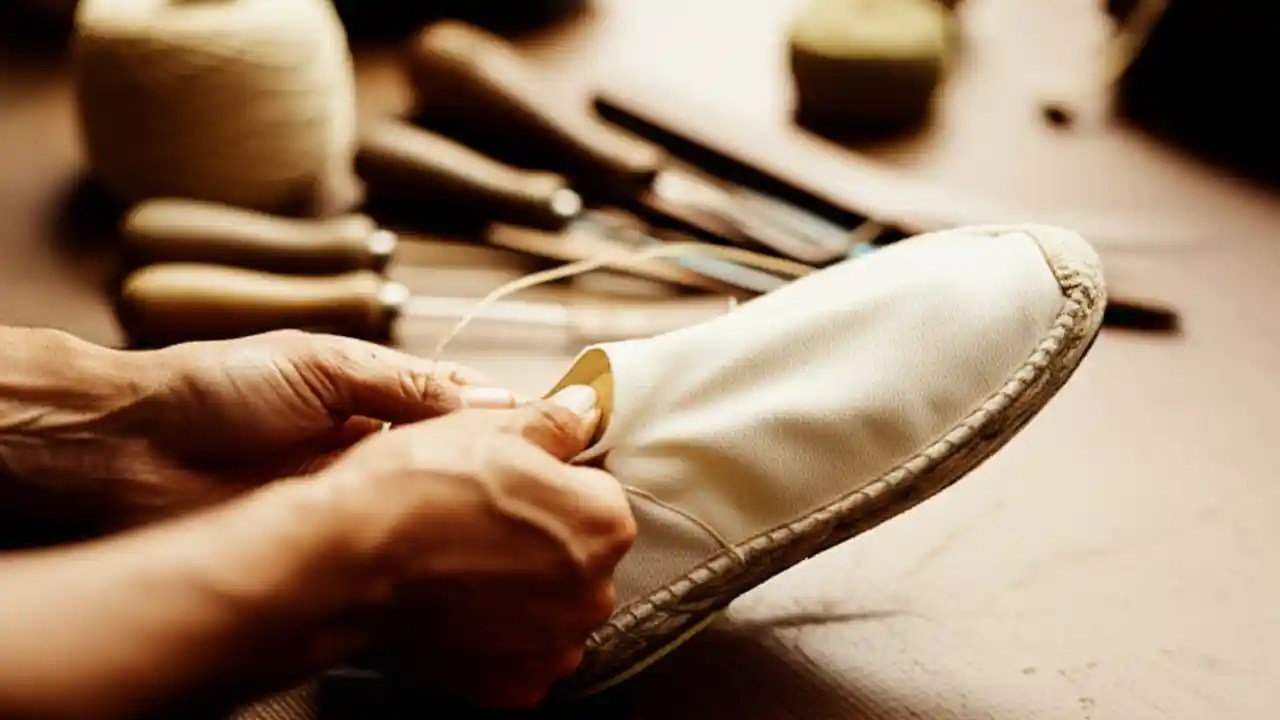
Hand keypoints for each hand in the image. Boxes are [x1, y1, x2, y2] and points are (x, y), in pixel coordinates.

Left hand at [0, 328, 514, 530]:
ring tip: (525, 529)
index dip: (515, 421)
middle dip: (506, 476)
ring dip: (472, 516)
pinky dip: (426, 552)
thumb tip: (484, 395)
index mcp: (374, 394)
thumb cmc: (213, 388)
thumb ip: (402, 382)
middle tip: (560, 492)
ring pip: (431, 507)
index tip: (570, 433)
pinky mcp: (326, 536)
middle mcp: (372, 447)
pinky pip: (389, 545)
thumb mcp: (319, 365)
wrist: (129, 449)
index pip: (464, 407)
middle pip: (458, 463)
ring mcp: (352, 496)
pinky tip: (462, 563)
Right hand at [313, 385, 634, 708]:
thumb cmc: (418, 488)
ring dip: (520, 588)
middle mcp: (593, 593)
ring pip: (550, 605)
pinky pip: (518, 654)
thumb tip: (583, 409)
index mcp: (604, 524)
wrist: (344, 560)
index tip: (512, 480)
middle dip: (540, 537)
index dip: (551, 479)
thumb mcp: (491, 425)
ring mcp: (553, 646)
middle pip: (578, 554)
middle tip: (479, 518)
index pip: (597, 492)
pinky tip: (457, 604)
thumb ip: (555, 422)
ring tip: (462, 561)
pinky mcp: (510, 685)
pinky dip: (495, 635)